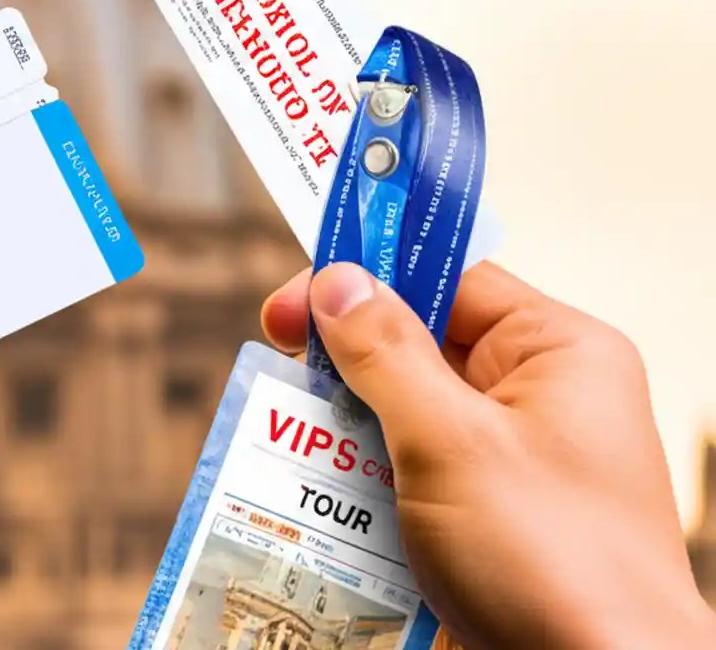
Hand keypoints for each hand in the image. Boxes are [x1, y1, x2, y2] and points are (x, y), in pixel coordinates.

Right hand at [261, 262, 714, 649]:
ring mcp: (511, 461)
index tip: (290, 301)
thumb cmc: (549, 561)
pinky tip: (320, 494)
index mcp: (558, 354)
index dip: (368, 278)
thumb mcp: (452, 443)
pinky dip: (362, 478)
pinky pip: (410, 472)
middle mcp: (539, 397)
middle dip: (347, 363)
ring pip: (406, 413)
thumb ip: (387, 354)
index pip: (451, 280)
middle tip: (281, 370)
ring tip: (292, 443)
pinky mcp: (485, 517)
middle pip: (420, 345)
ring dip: (346, 428)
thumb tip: (337, 279)